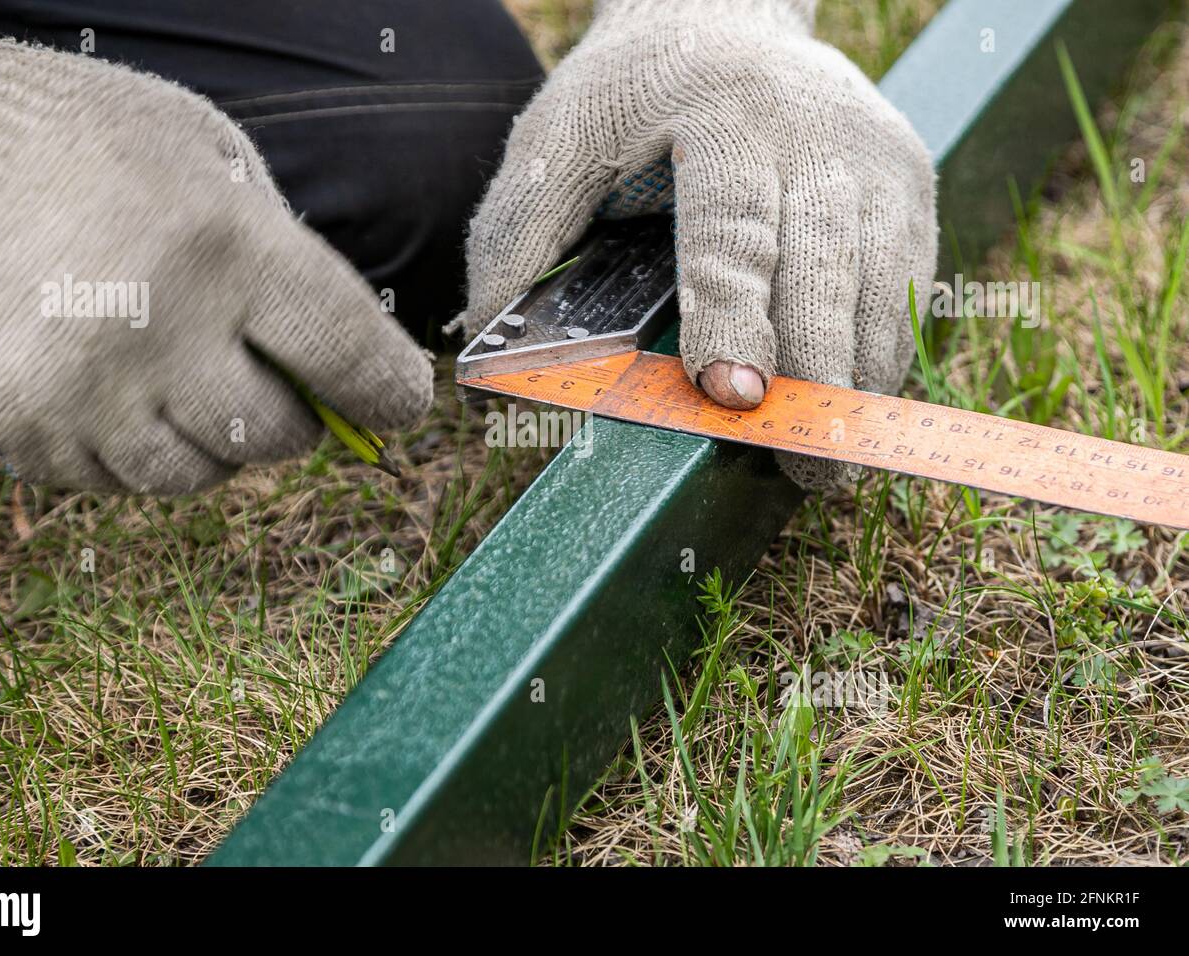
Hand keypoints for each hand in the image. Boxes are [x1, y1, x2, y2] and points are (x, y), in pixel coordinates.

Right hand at [0, 13, 431, 493]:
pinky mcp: (19, 428)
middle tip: (269, 375)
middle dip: (292, 415)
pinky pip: (112, 481)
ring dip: (209, 437)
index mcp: (226, 245)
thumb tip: (345, 361)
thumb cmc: (86, 143)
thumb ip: (284, 259)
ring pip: (196, 474)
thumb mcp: (210, 159)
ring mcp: (82, 390)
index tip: (398, 404)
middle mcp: (158, 328)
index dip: (390, 394)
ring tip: (179, 372)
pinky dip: (127, 445)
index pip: (349, 358)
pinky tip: (107, 381)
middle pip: (278, 437)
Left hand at [456, 0, 936, 489]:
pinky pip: (909, 280)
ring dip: (861, 377)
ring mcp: (874, 154)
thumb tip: (499, 353)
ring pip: (883, 280)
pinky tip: (854, 405)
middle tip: (803, 459)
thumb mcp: (554, 142)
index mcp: (722, 116)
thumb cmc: (629, 94)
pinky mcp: (908, 176)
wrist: (721, 12)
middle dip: (816, 370)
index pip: (733, 231)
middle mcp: (814, 130)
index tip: (732, 397)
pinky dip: (884, 349)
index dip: (734, 318)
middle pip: (827, 266)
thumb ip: (517, 239)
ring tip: (829, 460)